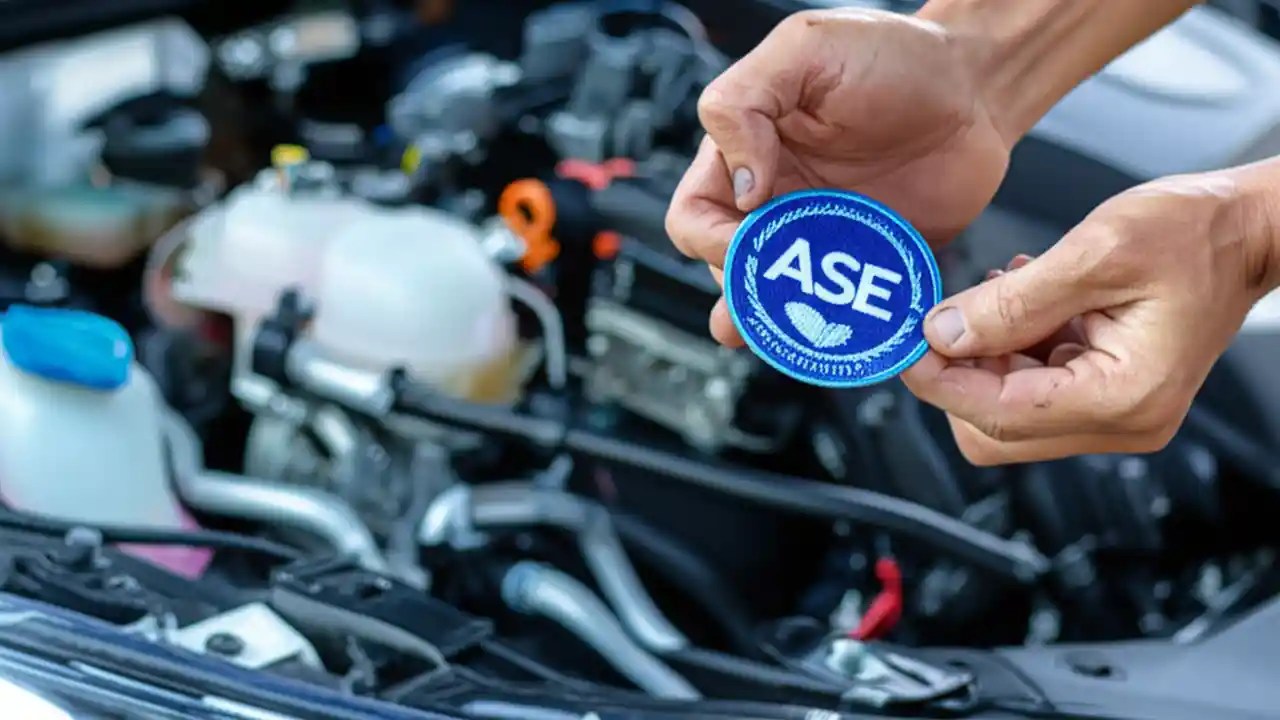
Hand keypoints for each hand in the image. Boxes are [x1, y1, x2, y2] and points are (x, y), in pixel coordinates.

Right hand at [664, 8, 1011, 344]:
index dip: (709, 238)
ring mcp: (825, 238)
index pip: (694, 217)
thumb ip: (746, 103)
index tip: (749, 234)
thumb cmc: (893, 55)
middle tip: (767, 306)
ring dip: (781, 325)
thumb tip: (740, 187)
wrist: (978, 84)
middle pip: (732, 271)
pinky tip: (850, 334)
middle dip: (743, 296)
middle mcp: (779, 203)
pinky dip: (845, 328)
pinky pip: (849, 308)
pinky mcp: (872, 263)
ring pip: (784, 300)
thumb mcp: (804, 50)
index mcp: (747, 157)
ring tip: (790, 337)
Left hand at [901, 170, 1279, 464]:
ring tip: (999, 295)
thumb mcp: (1097, 251)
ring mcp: (1117, 412)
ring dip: (986, 358)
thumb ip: (1013, 301)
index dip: (941, 380)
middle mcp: (1122, 421)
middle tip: (945, 318)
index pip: (1000, 413)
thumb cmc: (1199, 233)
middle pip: (996, 430)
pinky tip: (1022, 302)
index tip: (906, 347)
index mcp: (1125, 396)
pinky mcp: (1108, 393)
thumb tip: (946, 331)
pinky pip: (1034, 388)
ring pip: (1008, 411)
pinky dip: (1012, 350)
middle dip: (960, 375)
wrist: (1250, 228)